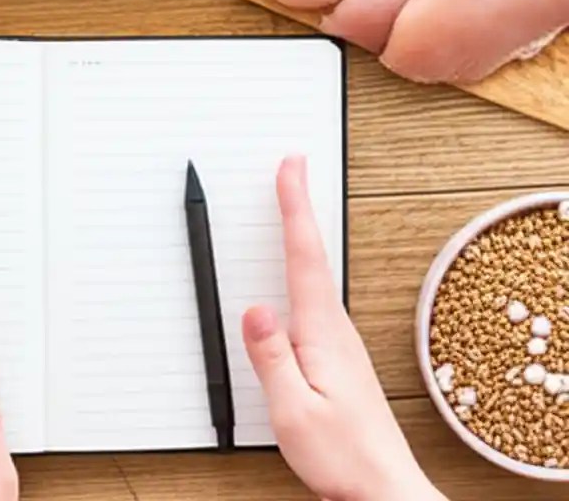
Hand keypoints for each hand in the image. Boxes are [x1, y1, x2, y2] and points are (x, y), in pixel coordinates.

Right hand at [243, 156, 446, 500]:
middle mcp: (333, 329)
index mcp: (321, 333)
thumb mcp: (293, 409)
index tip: (291, 168)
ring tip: (290, 205)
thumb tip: (253, 308)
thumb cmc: (341, 455)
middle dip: (298, 207)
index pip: (304, 256)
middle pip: (310, 254)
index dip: (295, 206)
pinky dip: (301, 269)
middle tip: (290, 168)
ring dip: (300, 235)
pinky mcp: (336, 356)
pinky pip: (313, 299)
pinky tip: (294, 273)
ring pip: (313, 275)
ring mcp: (338, 341)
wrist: (382, 486)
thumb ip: (270, 357)